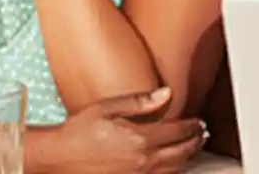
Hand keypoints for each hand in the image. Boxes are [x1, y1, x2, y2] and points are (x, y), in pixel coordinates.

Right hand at [41, 87, 207, 173]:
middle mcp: (142, 161)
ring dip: (187, 160)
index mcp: (139, 138)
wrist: (56, 159)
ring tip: (192, 150)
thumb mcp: (106, 108)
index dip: (193, 126)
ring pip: (174, 170)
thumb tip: (166, 93)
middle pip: (182, 153)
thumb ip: (139, 102)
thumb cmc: (77, 133)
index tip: (198, 122)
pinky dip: (171, 173)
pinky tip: (172, 167)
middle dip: (196, 143)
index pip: (178, 131)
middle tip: (202, 135)